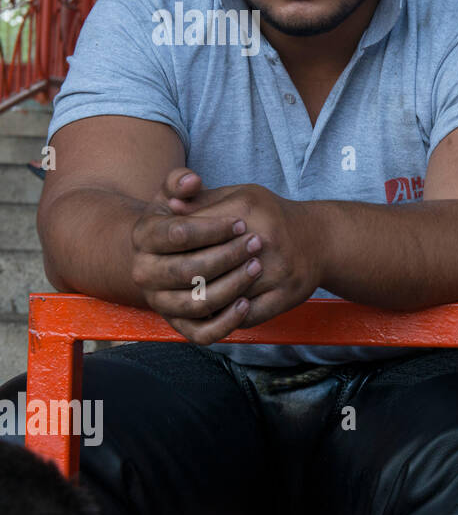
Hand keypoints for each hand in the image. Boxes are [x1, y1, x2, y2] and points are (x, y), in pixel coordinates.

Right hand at [130, 170, 262, 343]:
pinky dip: (225, 323)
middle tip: (257, 243)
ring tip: (256, 267)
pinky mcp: (178, 323)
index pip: (178, 234)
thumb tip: (190, 181)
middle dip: (227, 256)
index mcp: (143, 237)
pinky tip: (246, 303)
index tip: (241, 223)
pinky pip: (201, 333)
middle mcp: (144, 273)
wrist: (171, 253)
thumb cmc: (182, 221)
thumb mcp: (176, 196)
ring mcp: (160, 301)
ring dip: (231, 286)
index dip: (213, 229)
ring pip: (196, 302)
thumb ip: (178, 181)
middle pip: (187, 270)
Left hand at [160, 169, 326, 330]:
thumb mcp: (239, 196)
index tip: (170, 252)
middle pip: (204, 268)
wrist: (321, 238)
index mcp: (246, 209)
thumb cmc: (271, 216)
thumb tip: (171, 206)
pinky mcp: (286, 295)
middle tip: (172, 281)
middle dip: (185, 276)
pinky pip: (245, 316)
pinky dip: (227, 317)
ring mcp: (277, 270)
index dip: (175, 246)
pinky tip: (217, 310)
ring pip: (223, 296)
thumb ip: (203, 200)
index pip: (192, 232)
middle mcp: (264, 239)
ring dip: (203, 300)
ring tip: (188, 299)